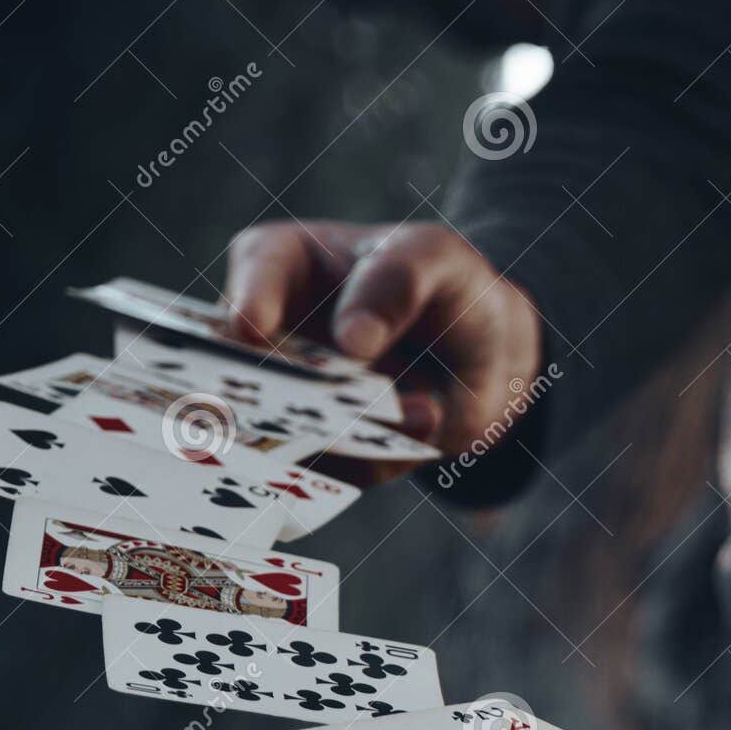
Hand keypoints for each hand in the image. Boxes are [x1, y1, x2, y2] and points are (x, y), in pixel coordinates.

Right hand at [224, 220, 542, 484]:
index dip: (249, 299)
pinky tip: (428, 426)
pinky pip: (337, 470)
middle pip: (247, 367)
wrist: (483, 358)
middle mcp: (270, 338)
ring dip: (347, 437)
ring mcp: (291, 401)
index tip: (252, 326)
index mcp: (283, 266)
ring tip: (423, 413)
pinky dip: (380, 459)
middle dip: (271, 393)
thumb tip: (353, 340)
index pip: (255, 273)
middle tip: (312, 406)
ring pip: (289, 433)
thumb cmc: (444, 286)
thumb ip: (398, 280)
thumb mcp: (436, 259)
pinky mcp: (324, 452)